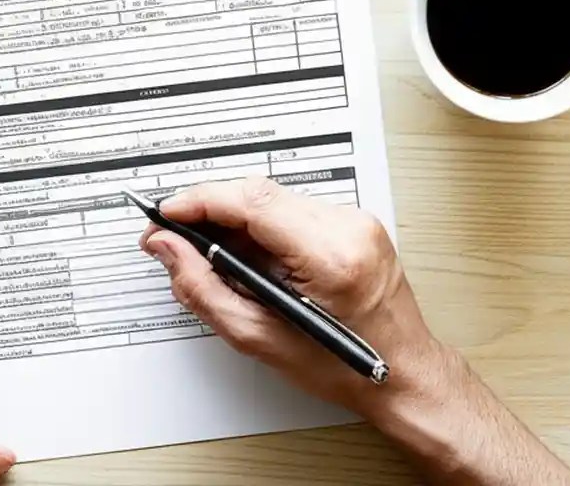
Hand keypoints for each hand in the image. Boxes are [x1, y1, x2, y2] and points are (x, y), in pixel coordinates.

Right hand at [138, 177, 450, 418]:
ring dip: (234, 221)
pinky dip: (261, 228)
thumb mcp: (259, 338)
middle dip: (209, 211)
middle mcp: (349, 228)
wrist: (402, 375)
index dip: (199, 201)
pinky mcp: (355, 224)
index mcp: (331, 256)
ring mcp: (356, 221)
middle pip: (258, 195)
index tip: (166, 214)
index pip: (251, 203)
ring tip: (209, 255)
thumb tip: (169, 249)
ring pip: (273, 200)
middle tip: (173, 237)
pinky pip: (293, 211)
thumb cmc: (345, 368)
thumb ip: (203, 289)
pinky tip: (247, 256)